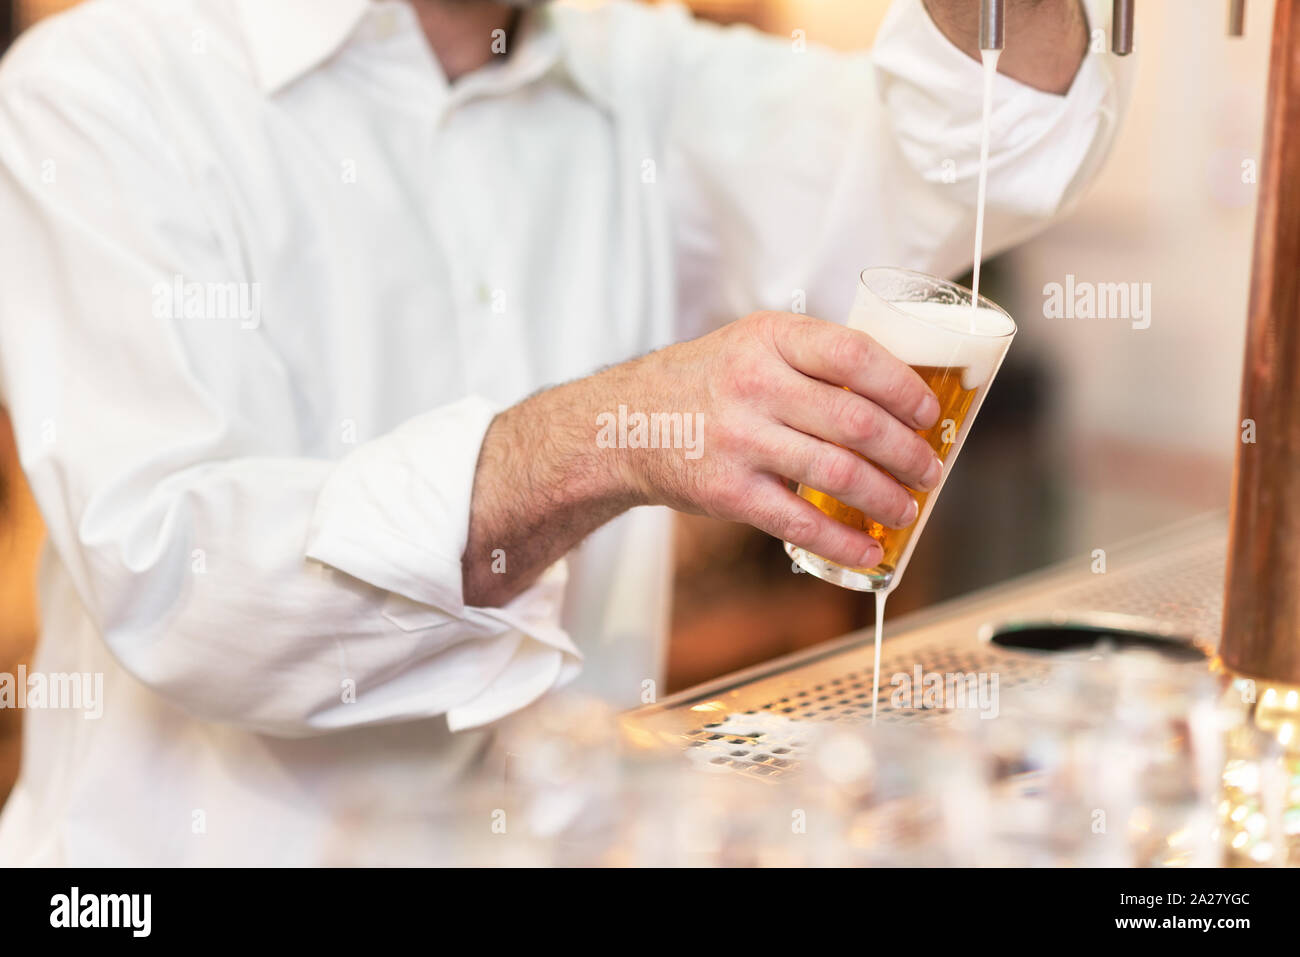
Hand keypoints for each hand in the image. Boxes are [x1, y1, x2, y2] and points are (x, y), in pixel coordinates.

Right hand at [609, 311, 941, 570]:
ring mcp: (740, 440)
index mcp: (770, 338)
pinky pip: (800, 522)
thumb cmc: (706, 382)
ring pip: (837, 473)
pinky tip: (868, 549)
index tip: (928, 413)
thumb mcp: (753, 344)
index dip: (903, 388)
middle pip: (856, 422)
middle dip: (907, 453)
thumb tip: (899, 398)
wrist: (626, 424)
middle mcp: (755, 386)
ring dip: (886, 498)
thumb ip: (814, 360)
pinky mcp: (728, 492)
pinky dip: (843, 542)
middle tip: (929, 469)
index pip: (854, 356)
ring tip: (906, 508)